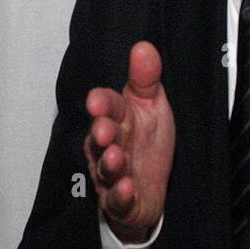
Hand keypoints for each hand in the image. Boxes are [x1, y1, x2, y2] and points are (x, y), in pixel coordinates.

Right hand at [84, 41, 174, 243]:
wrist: (151, 190)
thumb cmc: (146, 143)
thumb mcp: (152, 106)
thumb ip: (146, 79)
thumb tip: (143, 46)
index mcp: (117, 119)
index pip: (107, 107)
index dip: (101, 104)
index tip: (96, 101)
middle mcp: (108, 146)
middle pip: (100, 139)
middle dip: (101, 134)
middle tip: (104, 131)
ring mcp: (111, 175)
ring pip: (105, 169)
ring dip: (109, 164)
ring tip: (116, 157)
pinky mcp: (120, 202)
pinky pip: (117, 200)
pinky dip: (121, 195)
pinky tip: (127, 189)